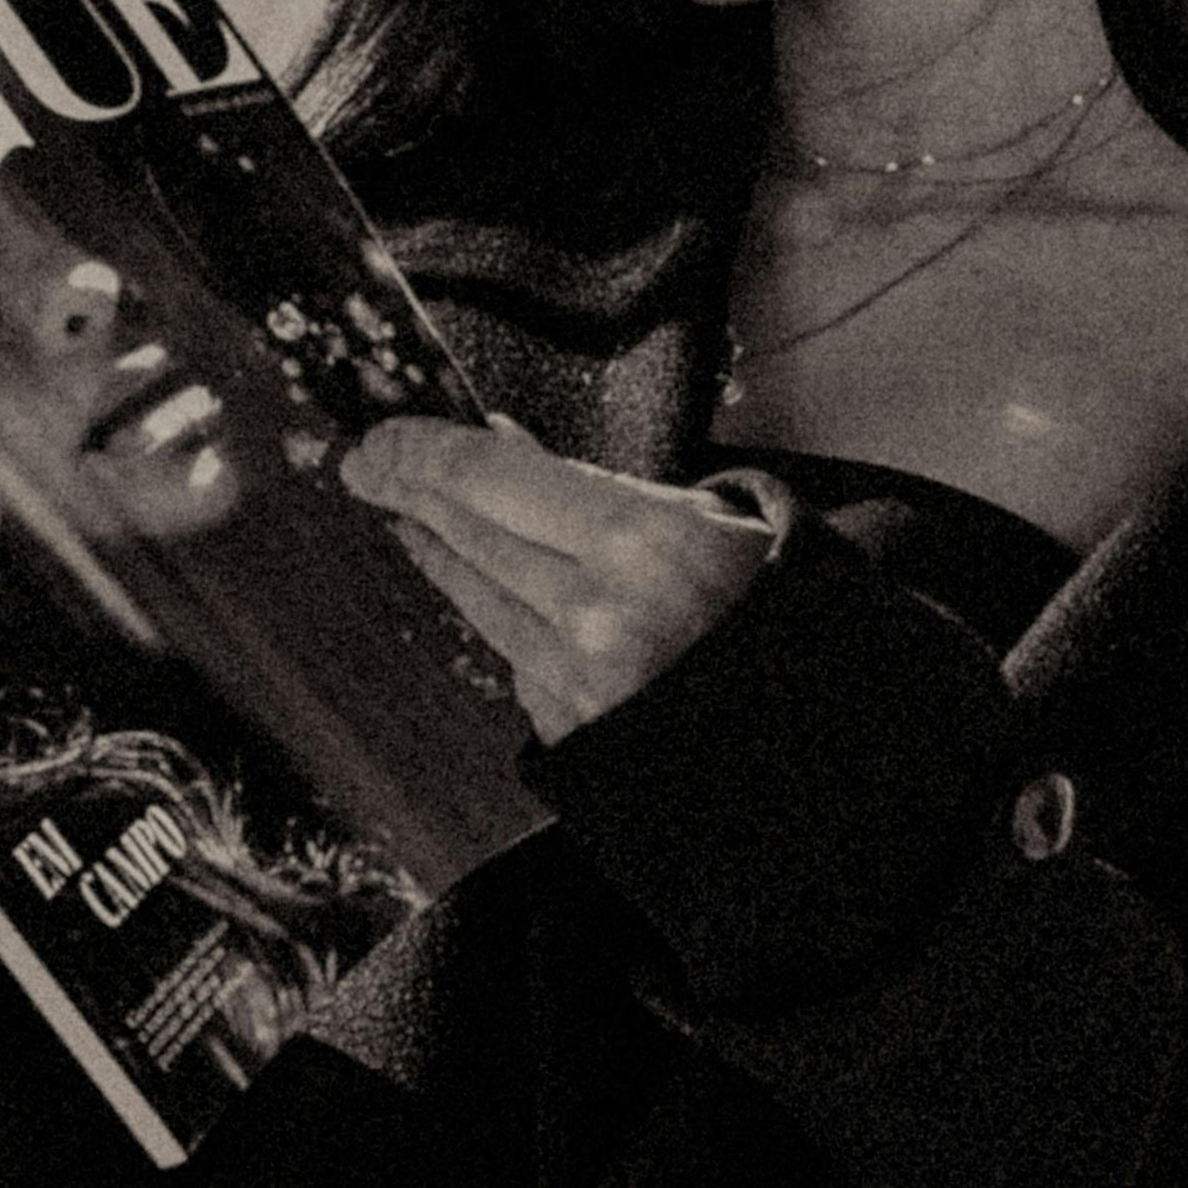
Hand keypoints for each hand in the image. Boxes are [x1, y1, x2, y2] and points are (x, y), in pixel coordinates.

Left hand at [340, 418, 771, 744]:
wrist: (822, 751)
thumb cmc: (779, 620)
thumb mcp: (710, 525)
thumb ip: (599, 491)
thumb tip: (500, 445)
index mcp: (640, 545)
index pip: (488, 478)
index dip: (420, 452)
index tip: (382, 436)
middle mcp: (593, 615)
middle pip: (466, 533)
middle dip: (406, 491)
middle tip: (365, 465)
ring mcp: (574, 682)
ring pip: (475, 596)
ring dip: (437, 550)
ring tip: (407, 517)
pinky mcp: (567, 733)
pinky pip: (515, 653)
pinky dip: (503, 616)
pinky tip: (489, 589)